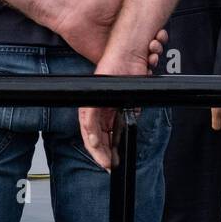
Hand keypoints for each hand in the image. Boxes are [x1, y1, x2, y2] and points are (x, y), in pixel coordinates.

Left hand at [53, 0, 167, 67]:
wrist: (74, 13)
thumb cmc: (94, 5)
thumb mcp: (119, 1)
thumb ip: (133, 8)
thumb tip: (147, 10)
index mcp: (130, 28)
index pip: (149, 35)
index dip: (158, 37)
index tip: (160, 35)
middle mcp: (124, 40)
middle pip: (147, 49)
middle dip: (156, 49)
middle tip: (154, 45)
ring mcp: (116, 51)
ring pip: (137, 61)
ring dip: (149, 60)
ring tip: (150, 56)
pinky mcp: (105, 59)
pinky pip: (119, 70)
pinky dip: (131, 73)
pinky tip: (141, 70)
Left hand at [78, 48, 153, 169]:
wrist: (131, 54)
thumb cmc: (131, 73)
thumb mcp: (131, 101)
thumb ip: (128, 115)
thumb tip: (127, 129)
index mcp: (105, 109)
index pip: (102, 134)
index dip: (106, 150)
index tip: (111, 162)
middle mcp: (97, 106)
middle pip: (94, 136)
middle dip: (102, 154)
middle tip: (108, 166)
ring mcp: (94, 101)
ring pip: (90, 130)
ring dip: (97, 147)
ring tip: (104, 160)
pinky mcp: (93, 95)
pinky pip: (89, 117)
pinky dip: (92, 131)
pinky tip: (96, 142)